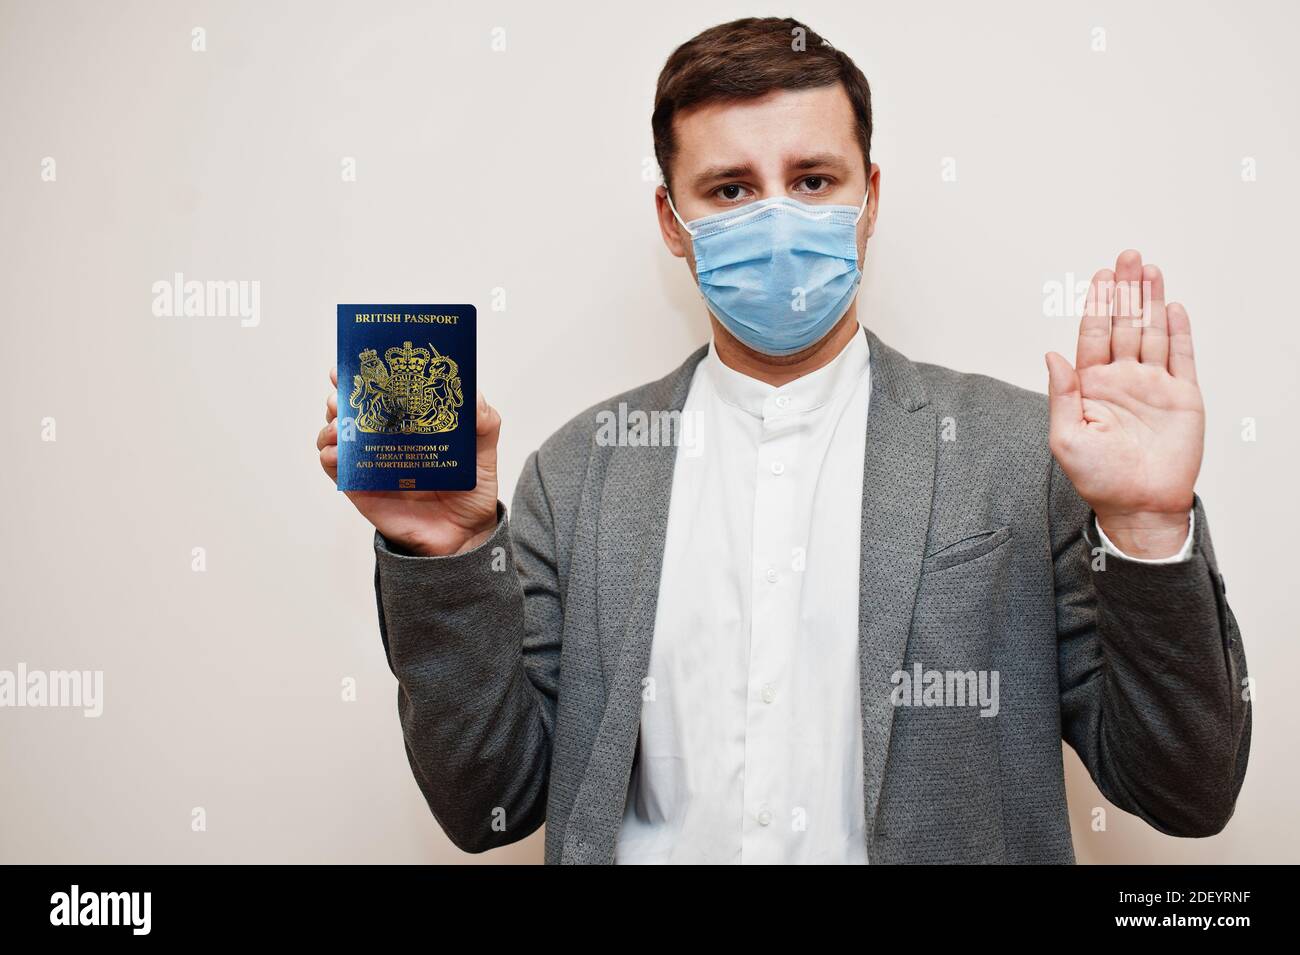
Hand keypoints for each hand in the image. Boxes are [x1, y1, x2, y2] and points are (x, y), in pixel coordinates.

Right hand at [317, 368, 501, 556]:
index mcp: (409, 420)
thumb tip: (472, 393)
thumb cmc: (472, 486)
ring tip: (339, 425)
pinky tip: (337, 453)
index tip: (352, 364)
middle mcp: (385, 436)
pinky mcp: (361, 487)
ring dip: (330, 425)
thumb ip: (483, 420)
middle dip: (339, 396)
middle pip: (350, 407)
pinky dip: (330, 457)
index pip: (381, 390)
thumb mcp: (483, 448)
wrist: (466, 532)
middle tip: (341, 396)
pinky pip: (336, 469)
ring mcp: (370, 461)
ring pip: (335, 434)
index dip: (363, 374)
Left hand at [1046, 250, 1202, 558]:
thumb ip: (1061, 394)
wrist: (1140, 506)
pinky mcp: (1182, 396)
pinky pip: (1181, 356)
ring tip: (1149, 270)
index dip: (1098, 306)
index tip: (1100, 278)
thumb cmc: (1098, 479)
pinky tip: (1172, 307)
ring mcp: (1153, 385)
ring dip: (1150, 301)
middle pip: (1124, 325)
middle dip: (1125, 291)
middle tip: (1127, 257)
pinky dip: (1177, 331)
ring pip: (1151, 333)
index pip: (1094, 336)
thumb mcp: (1066, 437)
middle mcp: (1122, 379)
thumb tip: (1052, 354)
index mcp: (1091, 386)